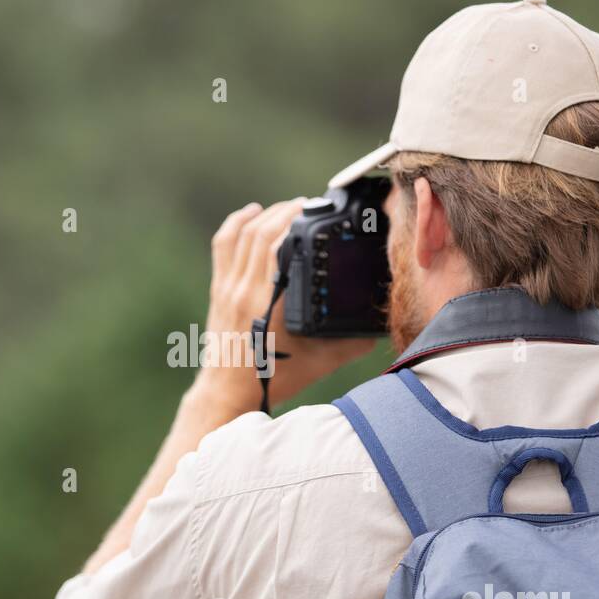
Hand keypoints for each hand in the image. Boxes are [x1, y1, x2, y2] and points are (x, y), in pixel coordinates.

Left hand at [191, 198, 376, 414]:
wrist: (228, 392)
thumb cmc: (274, 378)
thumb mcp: (320, 362)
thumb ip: (350, 344)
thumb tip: (380, 328)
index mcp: (268, 301)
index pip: (276, 243)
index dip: (295, 219)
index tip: (315, 211)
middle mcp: (245, 289)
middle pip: (261, 231)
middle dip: (285, 211)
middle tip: (307, 206)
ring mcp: (228, 287)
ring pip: (243, 234)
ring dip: (266, 214)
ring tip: (287, 208)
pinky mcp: (219, 289)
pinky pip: (223, 245)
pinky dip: (236, 223)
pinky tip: (251, 213)